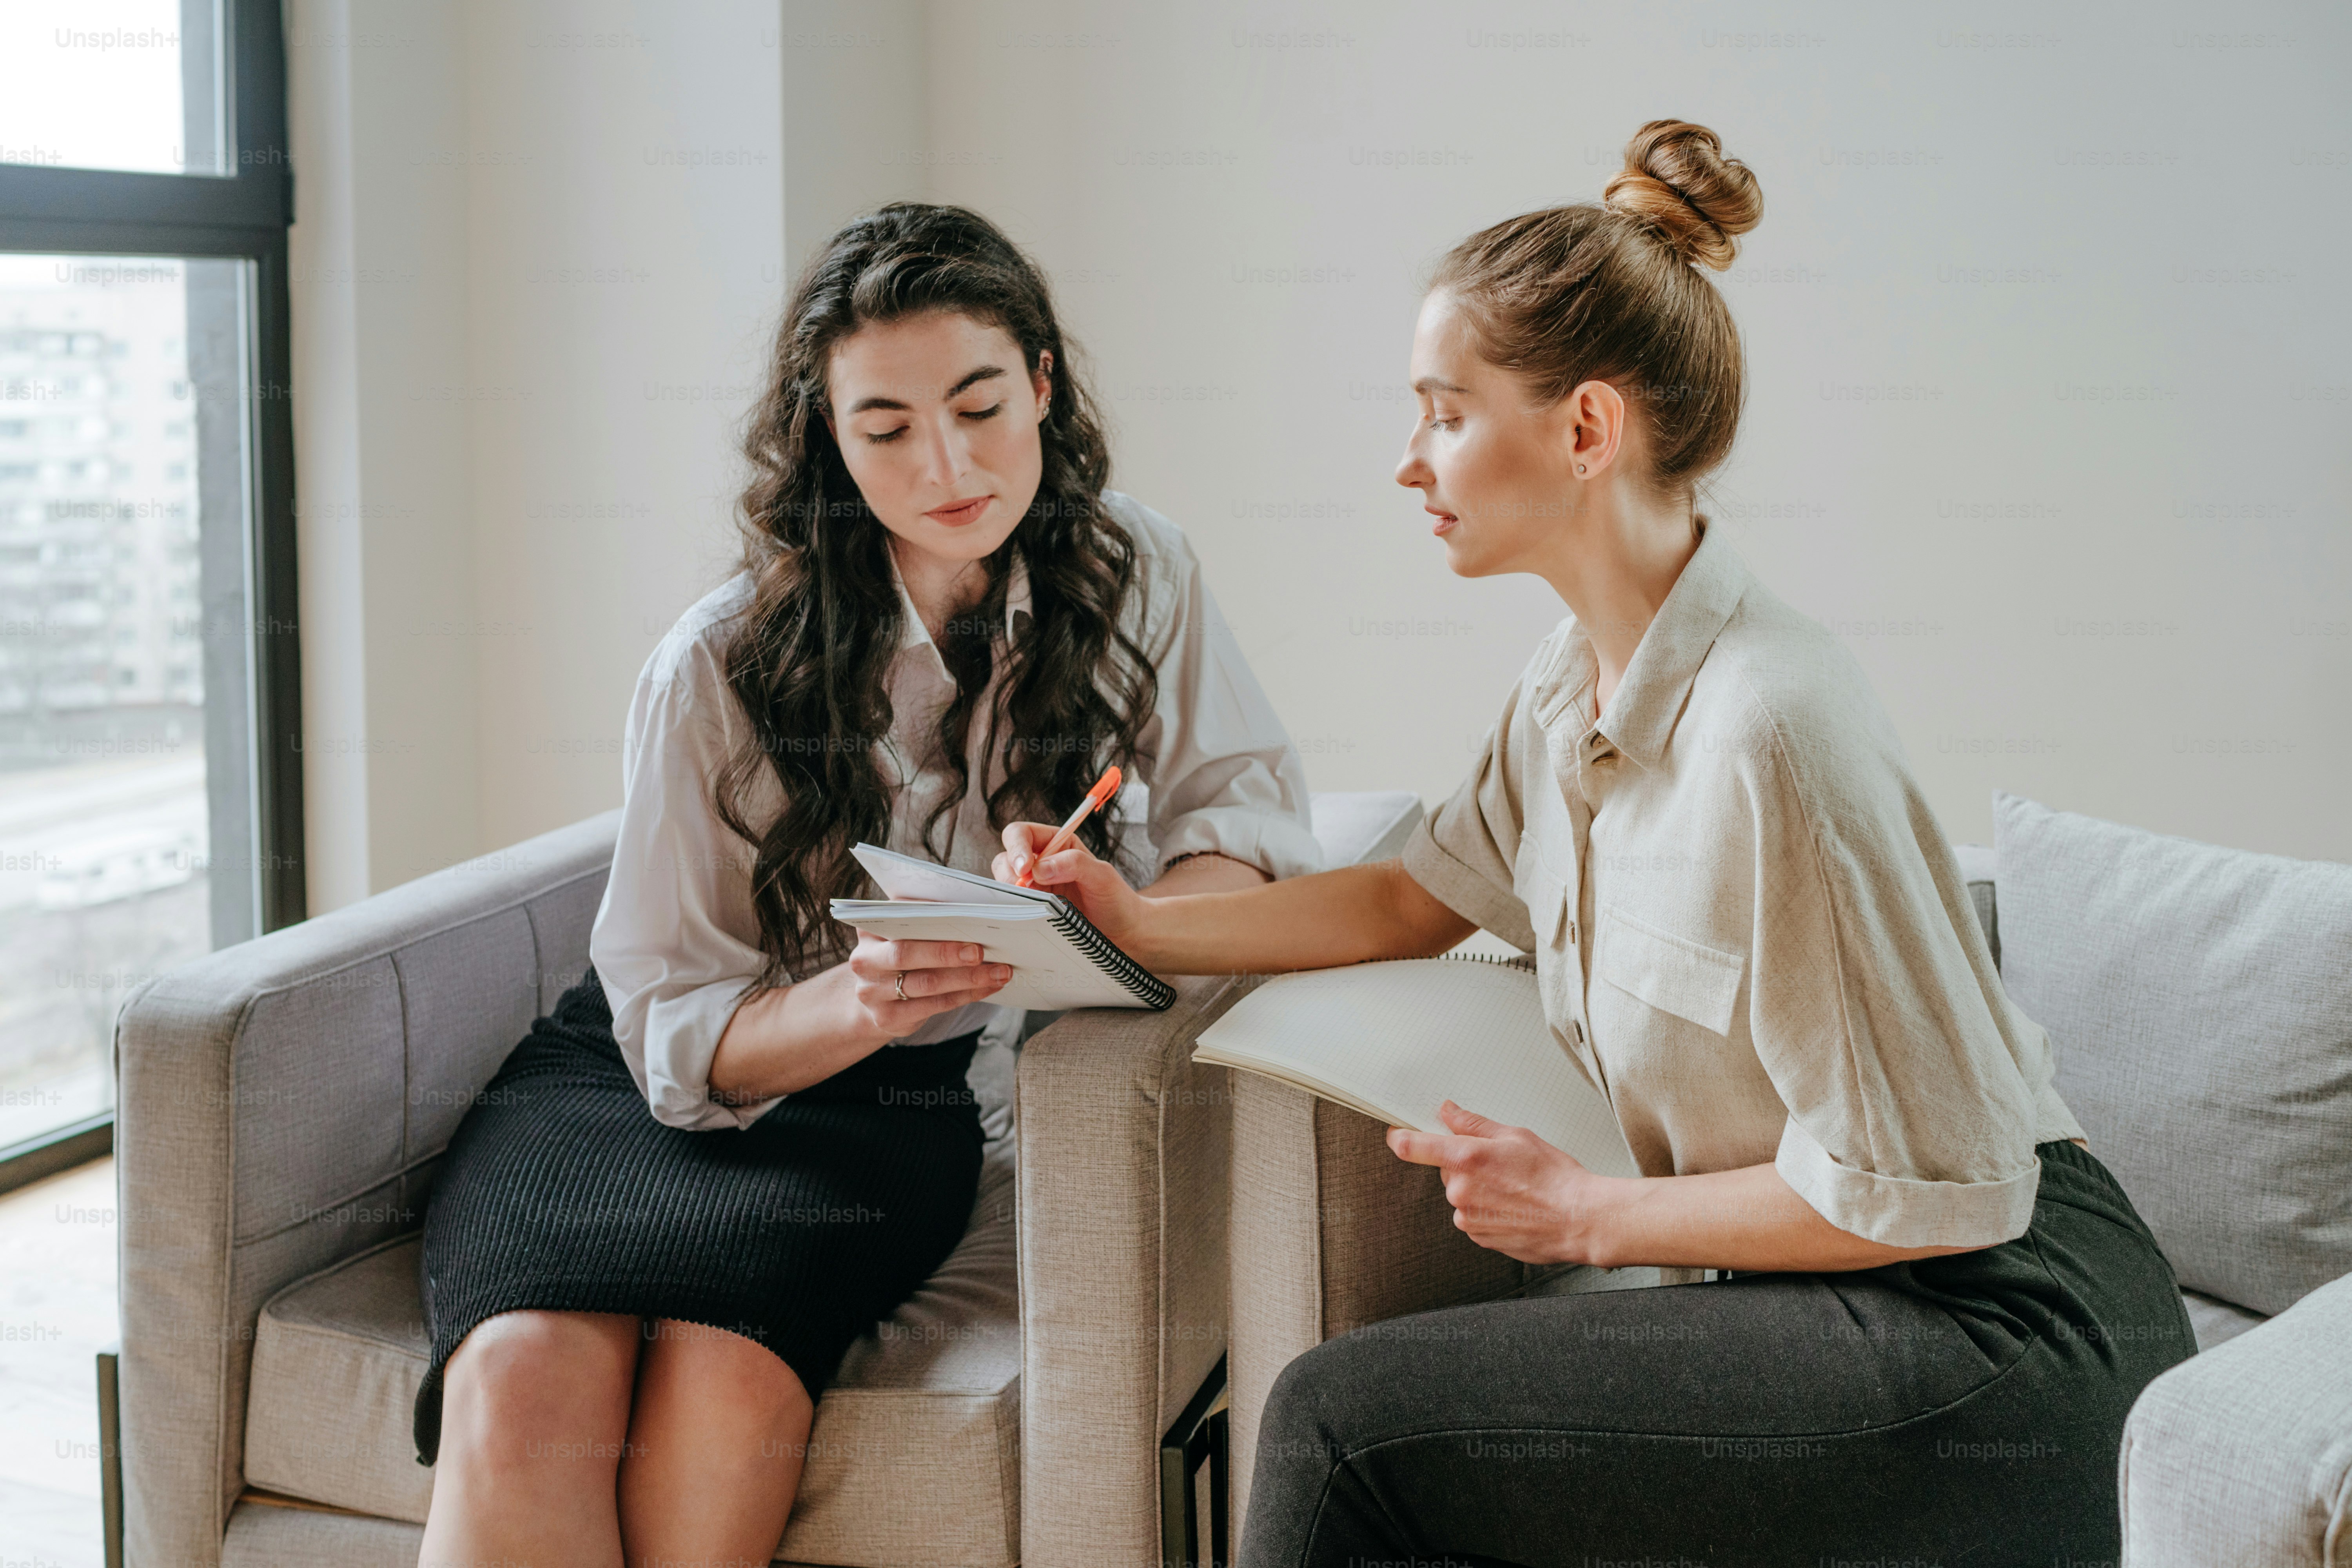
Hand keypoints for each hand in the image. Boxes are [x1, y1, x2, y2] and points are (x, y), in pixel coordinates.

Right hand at [844, 931, 1011, 1037]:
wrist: (875, 998)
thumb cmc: (901, 955)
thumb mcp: (905, 934)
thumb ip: (927, 921)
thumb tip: (973, 910)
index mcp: (869, 930)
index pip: (898, 918)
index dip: (930, 916)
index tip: (963, 915)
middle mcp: (865, 960)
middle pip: (905, 954)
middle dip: (946, 953)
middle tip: (980, 951)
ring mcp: (873, 992)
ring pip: (926, 984)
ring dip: (968, 978)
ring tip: (999, 972)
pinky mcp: (889, 1018)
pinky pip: (935, 1006)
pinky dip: (966, 995)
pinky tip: (988, 987)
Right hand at [993, 821, 1149, 950]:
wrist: (1123, 933)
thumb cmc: (1116, 899)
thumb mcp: (1102, 876)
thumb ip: (1074, 863)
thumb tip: (1038, 868)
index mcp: (1057, 844)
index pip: (1021, 834)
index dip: (1017, 847)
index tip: (1025, 868)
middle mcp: (1041, 864)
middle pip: (1005, 858)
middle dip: (1010, 873)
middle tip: (1027, 890)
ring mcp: (1034, 888)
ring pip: (1003, 883)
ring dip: (1012, 893)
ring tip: (1036, 906)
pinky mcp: (1032, 910)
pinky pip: (1011, 907)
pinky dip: (1014, 910)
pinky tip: (1031, 917)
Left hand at [1386, 1101, 1612, 1265]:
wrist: (1579, 1219)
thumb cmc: (1555, 1178)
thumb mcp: (1516, 1137)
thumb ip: (1475, 1124)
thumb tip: (1449, 1112)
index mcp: (1467, 1159)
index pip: (1414, 1147)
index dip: (1401, 1139)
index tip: (1396, 1135)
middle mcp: (1461, 1191)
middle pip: (1448, 1171)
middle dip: (1467, 1166)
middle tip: (1501, 1166)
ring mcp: (1468, 1217)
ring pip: (1461, 1196)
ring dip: (1479, 1191)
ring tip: (1514, 1190)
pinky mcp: (1478, 1237)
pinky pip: (1473, 1217)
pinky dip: (1488, 1211)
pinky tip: (1514, 1207)